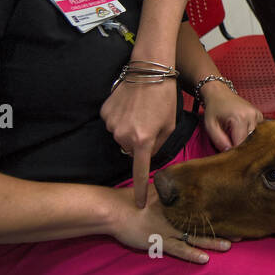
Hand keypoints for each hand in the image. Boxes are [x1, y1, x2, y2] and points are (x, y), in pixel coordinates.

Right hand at [101, 77, 178, 208]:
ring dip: (131, 130)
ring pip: (122, 137)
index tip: (139, 205)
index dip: (140, 190)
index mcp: (143, 140)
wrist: (149, 69)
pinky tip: (130, 106)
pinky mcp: (104, 112)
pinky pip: (114, 123)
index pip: (140, 172)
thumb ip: (159, 145)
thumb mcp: (170, 124)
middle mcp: (123, 135)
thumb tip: (149, 155)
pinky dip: (122, 118)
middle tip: (151, 123)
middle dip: (141, 142)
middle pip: (132, 150)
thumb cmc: (164, 96)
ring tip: (141, 111)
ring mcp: (111, 123)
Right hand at [105, 185, 231, 263]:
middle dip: (222, 228)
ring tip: (229, 246)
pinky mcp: (159, 241)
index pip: (201, 206)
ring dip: (212, 242)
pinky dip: (192, 254)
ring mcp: (168, 229)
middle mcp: (175, 215)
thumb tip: (180, 183)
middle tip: (241, 232)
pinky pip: (178, 249)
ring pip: (194, 237)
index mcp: (175, 202)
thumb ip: (169, 190)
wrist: (114, 210)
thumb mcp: (153, 190)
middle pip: (203, 222)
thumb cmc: (132, 199)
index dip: (218, 211)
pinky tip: (204, 259)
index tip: (234, 212)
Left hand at [199, 82, 263, 149]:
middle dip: (240, 146)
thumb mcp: (210, 126)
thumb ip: (219, 141)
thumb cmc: (214, 109)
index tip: (229, 154)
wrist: (220, 93)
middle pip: (250, 141)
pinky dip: (250, 134)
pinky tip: (241, 130)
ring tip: (234, 135)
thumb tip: (229, 152)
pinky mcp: (260, 115)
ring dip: (246, 140)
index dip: (235, 151)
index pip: (241, 143)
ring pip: (255, 137)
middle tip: (231, 146)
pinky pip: (258, 131)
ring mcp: (257, 114)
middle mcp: (251, 115)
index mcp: (239, 118)